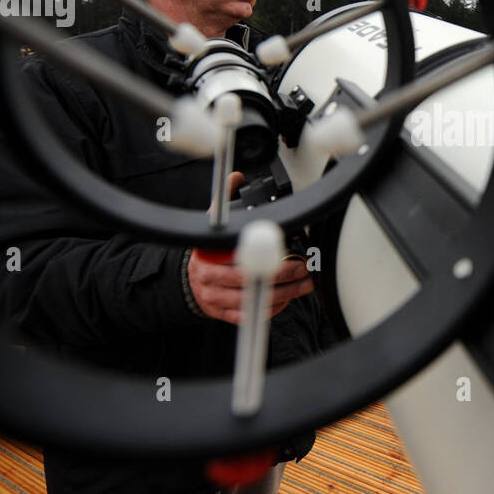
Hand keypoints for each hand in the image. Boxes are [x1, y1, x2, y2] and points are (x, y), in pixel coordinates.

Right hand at [186, 171, 315, 324]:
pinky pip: (250, 316)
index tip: (288, 254)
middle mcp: (209, 278)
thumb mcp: (212, 225)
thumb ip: (224, 202)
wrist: (189, 281)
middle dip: (282, 277)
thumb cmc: (207, 254)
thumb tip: (236, 178)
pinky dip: (270, 309)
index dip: (266, 257)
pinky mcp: (223, 315)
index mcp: (207, 255)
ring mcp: (216, 299)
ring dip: (283, 295)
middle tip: (304, 270)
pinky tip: (286, 300)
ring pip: (253, 301)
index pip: (238, 257)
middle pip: (249, 281)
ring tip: (304, 285)